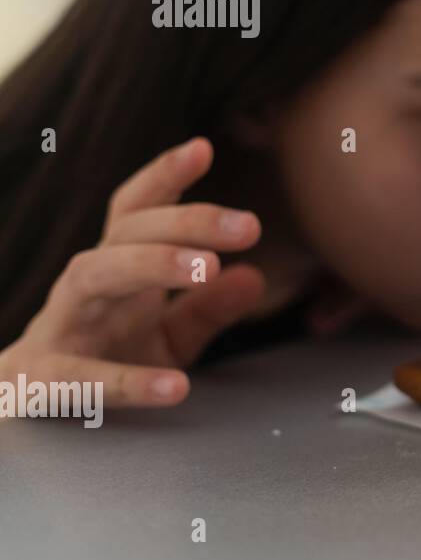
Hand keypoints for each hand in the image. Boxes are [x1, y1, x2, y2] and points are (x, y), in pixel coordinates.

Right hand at [0, 137, 266, 408]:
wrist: (26, 412)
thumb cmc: (104, 360)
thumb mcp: (167, 336)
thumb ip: (207, 309)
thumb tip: (255, 276)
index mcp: (117, 268)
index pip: (136, 212)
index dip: (164, 177)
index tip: (202, 147)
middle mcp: (87, 286)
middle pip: (126, 234)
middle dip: (184, 223)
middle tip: (249, 226)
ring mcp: (61, 328)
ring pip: (92, 277)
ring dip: (150, 264)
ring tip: (208, 267)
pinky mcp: (43, 380)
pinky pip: (81, 378)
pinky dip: (128, 382)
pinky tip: (176, 387)